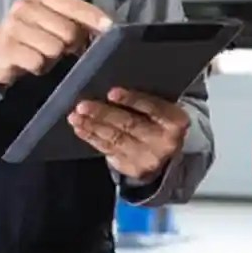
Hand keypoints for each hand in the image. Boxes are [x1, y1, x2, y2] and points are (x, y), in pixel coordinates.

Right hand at [0, 0, 113, 85]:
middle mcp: (24, 5)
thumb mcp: (54, 20)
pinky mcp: (6, 48)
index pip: (74, 5)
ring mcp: (12, 26)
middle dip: (71, 43)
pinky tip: (32, 62)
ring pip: (54, 48)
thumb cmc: (34, 33)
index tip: (110, 27)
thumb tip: (107, 27)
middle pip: (68, 30)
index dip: (93, 18)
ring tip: (45, 53)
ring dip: (53, 56)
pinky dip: (40, 67)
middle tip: (64, 47)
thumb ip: (78, 19)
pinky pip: (38, 62)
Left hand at [69, 87, 189, 181]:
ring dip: (92, 126)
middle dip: (104, 114)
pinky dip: (92, 138)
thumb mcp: (163, 108)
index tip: (111, 92)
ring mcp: (148, 158)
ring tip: (76, 116)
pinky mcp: (133, 169)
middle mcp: (164, 142)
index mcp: (176, 121)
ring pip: (116, 139)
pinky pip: (108, 151)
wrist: (168, 154)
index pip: (153, 108)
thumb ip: (145, 97)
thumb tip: (112, 83)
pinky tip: (81, 128)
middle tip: (83, 105)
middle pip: (130, 125)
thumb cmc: (160, 121)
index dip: (132, 100)